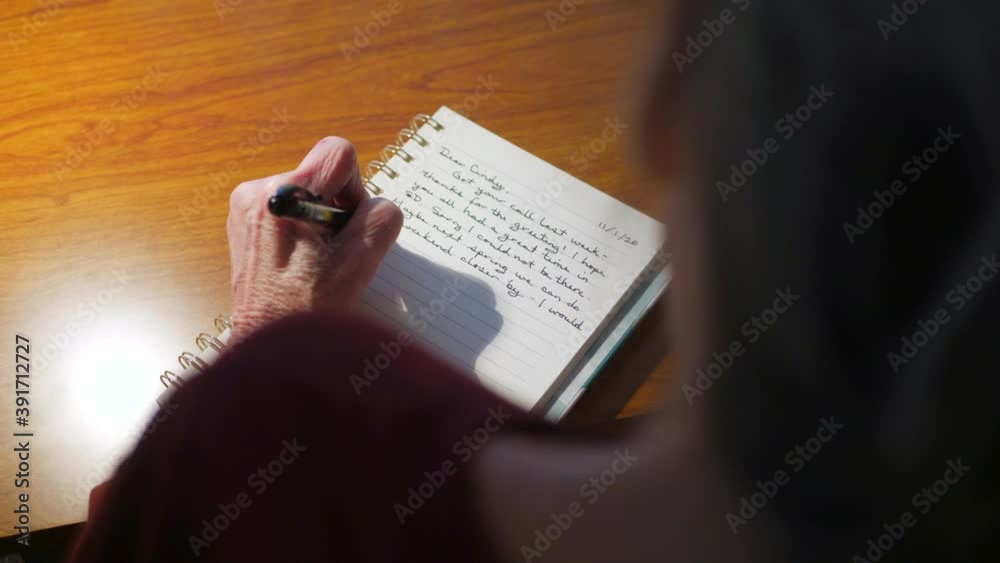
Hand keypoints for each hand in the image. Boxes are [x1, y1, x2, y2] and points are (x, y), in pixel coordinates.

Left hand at [227, 137, 402, 340]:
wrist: (268, 347)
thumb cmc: (310, 310)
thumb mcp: (360, 262)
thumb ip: (380, 218)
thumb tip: (374, 206)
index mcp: (284, 193)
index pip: (337, 152)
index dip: (355, 186)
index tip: (349, 224)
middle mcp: (259, 191)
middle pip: (321, 174)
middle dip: (337, 209)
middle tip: (333, 254)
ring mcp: (246, 207)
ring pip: (306, 192)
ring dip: (320, 222)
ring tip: (314, 263)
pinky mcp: (243, 224)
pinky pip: (287, 209)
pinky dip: (301, 230)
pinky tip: (299, 264)